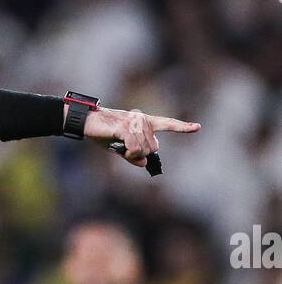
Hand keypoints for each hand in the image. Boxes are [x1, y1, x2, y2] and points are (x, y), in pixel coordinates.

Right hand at [84, 106, 198, 167]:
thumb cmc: (102, 133)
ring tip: (120, 147)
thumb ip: (132, 155)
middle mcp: (142, 119)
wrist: (86, 123)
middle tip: (125, 150)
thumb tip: (144, 163)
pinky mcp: (126, 128)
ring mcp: (135, 122)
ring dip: (132, 155)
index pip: (167, 124)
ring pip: (144, 150)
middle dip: (141, 154)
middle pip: (153, 147)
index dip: (182, 127)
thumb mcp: (119, 147)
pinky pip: (135, 148)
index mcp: (144, 121)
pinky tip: (121, 149)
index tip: (197, 127)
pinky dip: (128, 153)